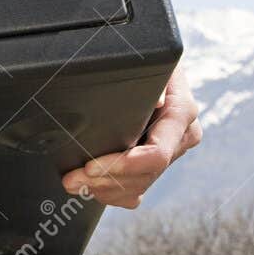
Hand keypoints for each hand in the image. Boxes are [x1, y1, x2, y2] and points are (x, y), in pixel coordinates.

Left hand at [61, 65, 201, 208]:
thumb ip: (154, 80)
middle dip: (105, 178)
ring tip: (74, 183)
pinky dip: (113, 193)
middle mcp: (181, 137)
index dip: (124, 165)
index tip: (91, 166)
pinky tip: (93, 189)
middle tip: (71, 179)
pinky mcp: (156, 162)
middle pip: (145, 174)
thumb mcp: (152, 61)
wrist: (158, 67)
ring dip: (104, 189)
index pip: (157, 153)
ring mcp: (170, 152)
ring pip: (140, 186)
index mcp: (182, 114)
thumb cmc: (150, 61)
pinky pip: (138, 190)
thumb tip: (157, 101)